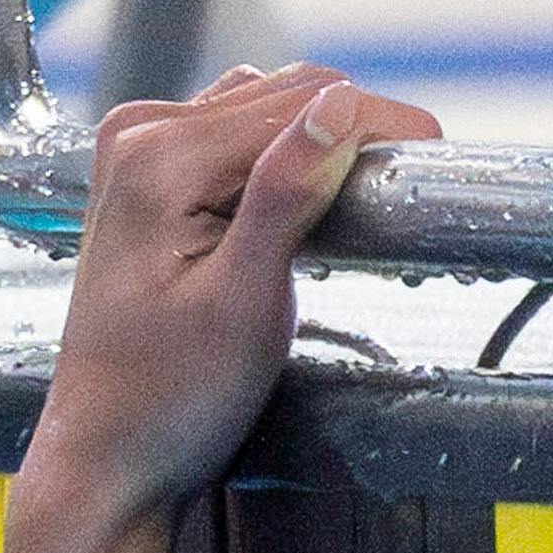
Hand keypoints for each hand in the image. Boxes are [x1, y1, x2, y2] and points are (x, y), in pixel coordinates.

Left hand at [16, 62, 439, 530]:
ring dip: (322, 142)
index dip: (384, 124)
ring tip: (363, 202)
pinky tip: (308, 200)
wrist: (110, 458)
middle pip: (286, 94)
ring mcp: (134, 153)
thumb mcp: (245, 302)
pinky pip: (236, 136)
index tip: (442, 158)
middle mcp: (136, 137)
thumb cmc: (170, 401)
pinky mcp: (144, 178)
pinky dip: (284, 156)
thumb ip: (286, 196)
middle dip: (356, 133)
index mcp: (156, 159)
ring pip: (266, 108)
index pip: (303, 103)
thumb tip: (342, 105)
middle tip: (406, 195)